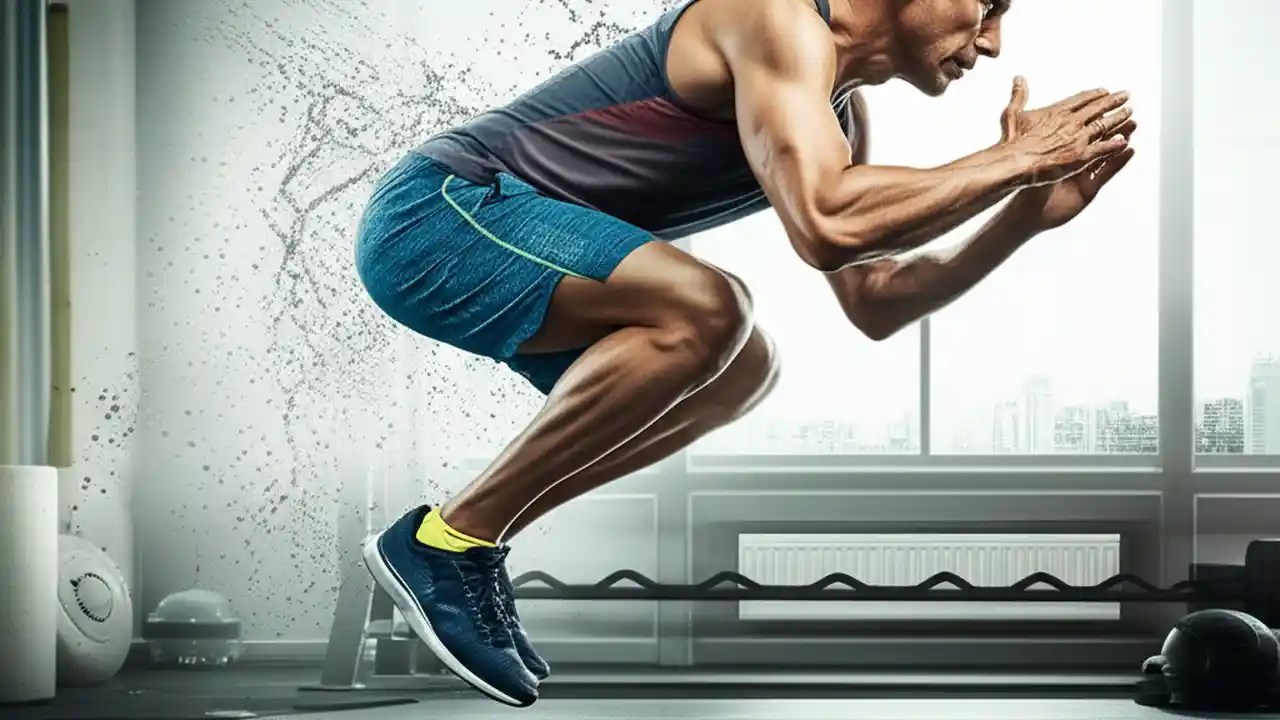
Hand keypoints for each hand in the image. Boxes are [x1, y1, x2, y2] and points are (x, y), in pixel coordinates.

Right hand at [999, 76, 1132, 185]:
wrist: (1015, 161)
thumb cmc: (1012, 141)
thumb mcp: (1012, 113)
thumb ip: (1019, 95)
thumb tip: (1019, 79)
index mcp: (1057, 111)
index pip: (1081, 99)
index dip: (1094, 95)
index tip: (1104, 91)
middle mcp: (1071, 122)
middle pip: (1098, 108)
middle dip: (1113, 101)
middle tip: (1125, 96)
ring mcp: (1078, 138)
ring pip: (1104, 125)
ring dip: (1118, 118)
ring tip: (1129, 112)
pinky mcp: (1081, 156)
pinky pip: (1103, 148)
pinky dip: (1114, 144)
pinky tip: (1124, 140)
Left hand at [1014, 116, 1137, 230]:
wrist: (1027, 211)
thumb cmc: (1026, 184)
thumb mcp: (1029, 154)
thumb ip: (1034, 132)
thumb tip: (1032, 110)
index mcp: (1063, 152)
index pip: (1080, 131)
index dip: (1092, 117)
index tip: (1105, 99)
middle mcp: (1075, 163)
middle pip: (1097, 141)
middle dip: (1112, 125)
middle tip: (1127, 110)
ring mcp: (1084, 176)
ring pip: (1105, 154)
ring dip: (1120, 140)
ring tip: (1132, 126)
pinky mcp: (1088, 190)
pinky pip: (1106, 173)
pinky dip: (1118, 161)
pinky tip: (1129, 149)